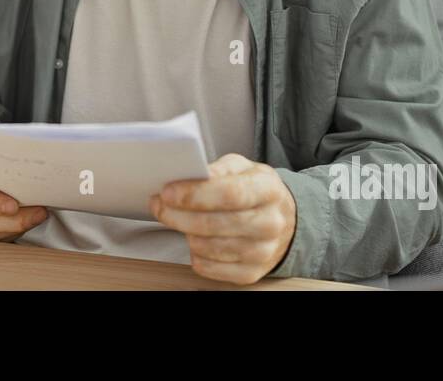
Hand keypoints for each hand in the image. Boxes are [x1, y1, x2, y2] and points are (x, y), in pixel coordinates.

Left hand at [149, 153, 296, 284]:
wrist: (283, 219)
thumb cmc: (254, 190)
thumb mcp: (242, 168)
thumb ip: (218, 169)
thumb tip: (191, 174)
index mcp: (268, 190)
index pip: (229, 194)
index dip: (194, 194)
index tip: (167, 192)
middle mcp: (270, 223)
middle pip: (214, 224)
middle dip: (178, 215)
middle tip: (159, 205)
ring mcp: (262, 252)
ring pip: (208, 248)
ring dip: (184, 233)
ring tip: (178, 220)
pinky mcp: (251, 273)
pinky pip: (209, 268)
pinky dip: (194, 254)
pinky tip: (195, 239)